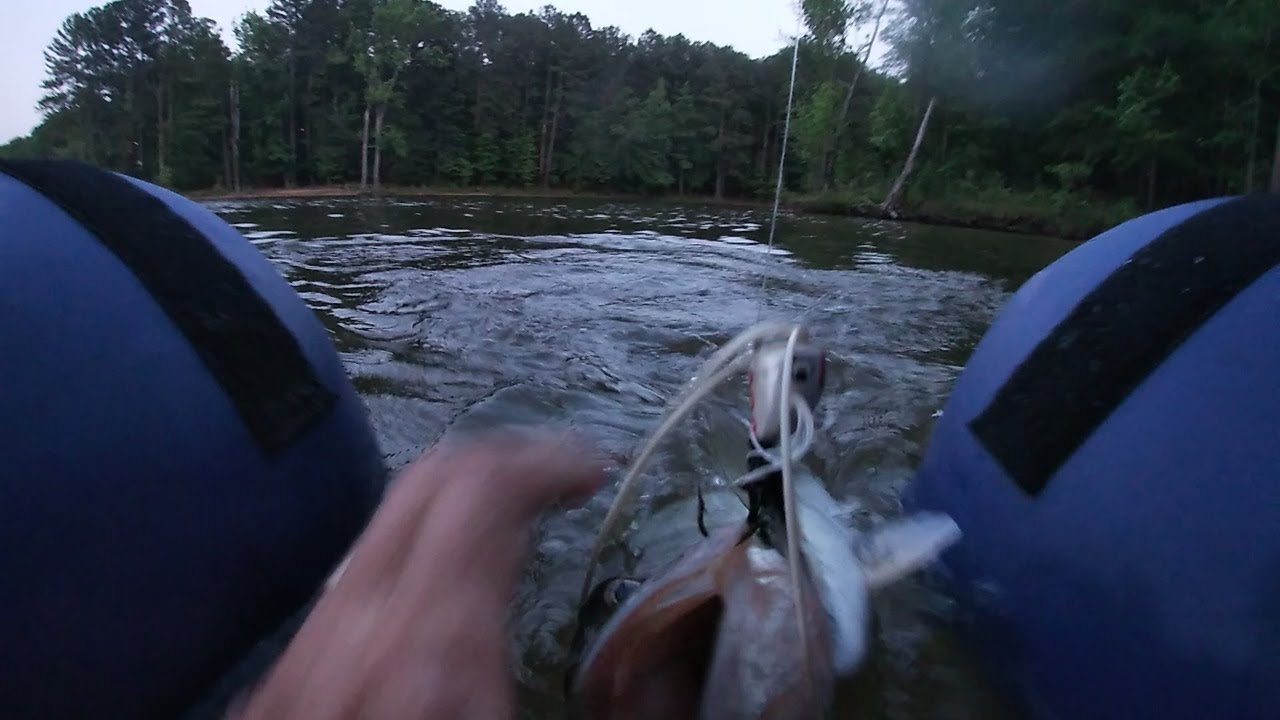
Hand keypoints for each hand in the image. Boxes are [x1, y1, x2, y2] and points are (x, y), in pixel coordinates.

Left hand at [232, 432, 604, 719]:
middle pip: (427, 481)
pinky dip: (413, 560)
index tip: (591, 473)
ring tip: (512, 535)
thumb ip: (633, 717)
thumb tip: (668, 671)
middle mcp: (359, 628)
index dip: (547, 462)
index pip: (482, 490)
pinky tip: (443, 611)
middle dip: (503, 462)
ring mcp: (309, 651)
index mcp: (434, 649)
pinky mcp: (283, 684)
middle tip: (558, 482)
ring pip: (381, 527)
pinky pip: (354, 584)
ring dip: (454, 509)